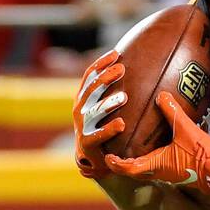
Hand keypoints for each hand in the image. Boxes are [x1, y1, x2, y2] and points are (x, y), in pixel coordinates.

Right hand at [73, 49, 126, 178]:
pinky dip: (109, 129)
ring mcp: (82, 126)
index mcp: (83, 97)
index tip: (116, 53)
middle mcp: (80, 109)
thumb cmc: (101, 125)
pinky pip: (98, 135)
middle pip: (91, 90)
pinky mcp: (87, 143)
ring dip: (108, 103)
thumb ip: (110, 89)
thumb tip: (129, 66)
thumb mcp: (102, 104)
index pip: (90, 76)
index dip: (101, 63)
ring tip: (124, 97)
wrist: (91, 155)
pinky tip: (122, 124)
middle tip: (122, 70)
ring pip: (94, 111)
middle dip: (105, 78)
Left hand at [105, 91, 209, 200]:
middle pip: (134, 171)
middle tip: (112, 153)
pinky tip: (153, 148)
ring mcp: (170, 174)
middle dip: (122, 164)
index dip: (116, 164)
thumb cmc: (203, 155)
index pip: (129, 169)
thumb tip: (161, 95)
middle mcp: (160, 173)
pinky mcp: (179, 172)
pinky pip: (158, 167)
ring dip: (135, 163)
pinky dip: (149, 160)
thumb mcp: (186, 129)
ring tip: (129, 150)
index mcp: (157, 165)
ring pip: (146, 170)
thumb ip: (172, 112)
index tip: (107, 157)